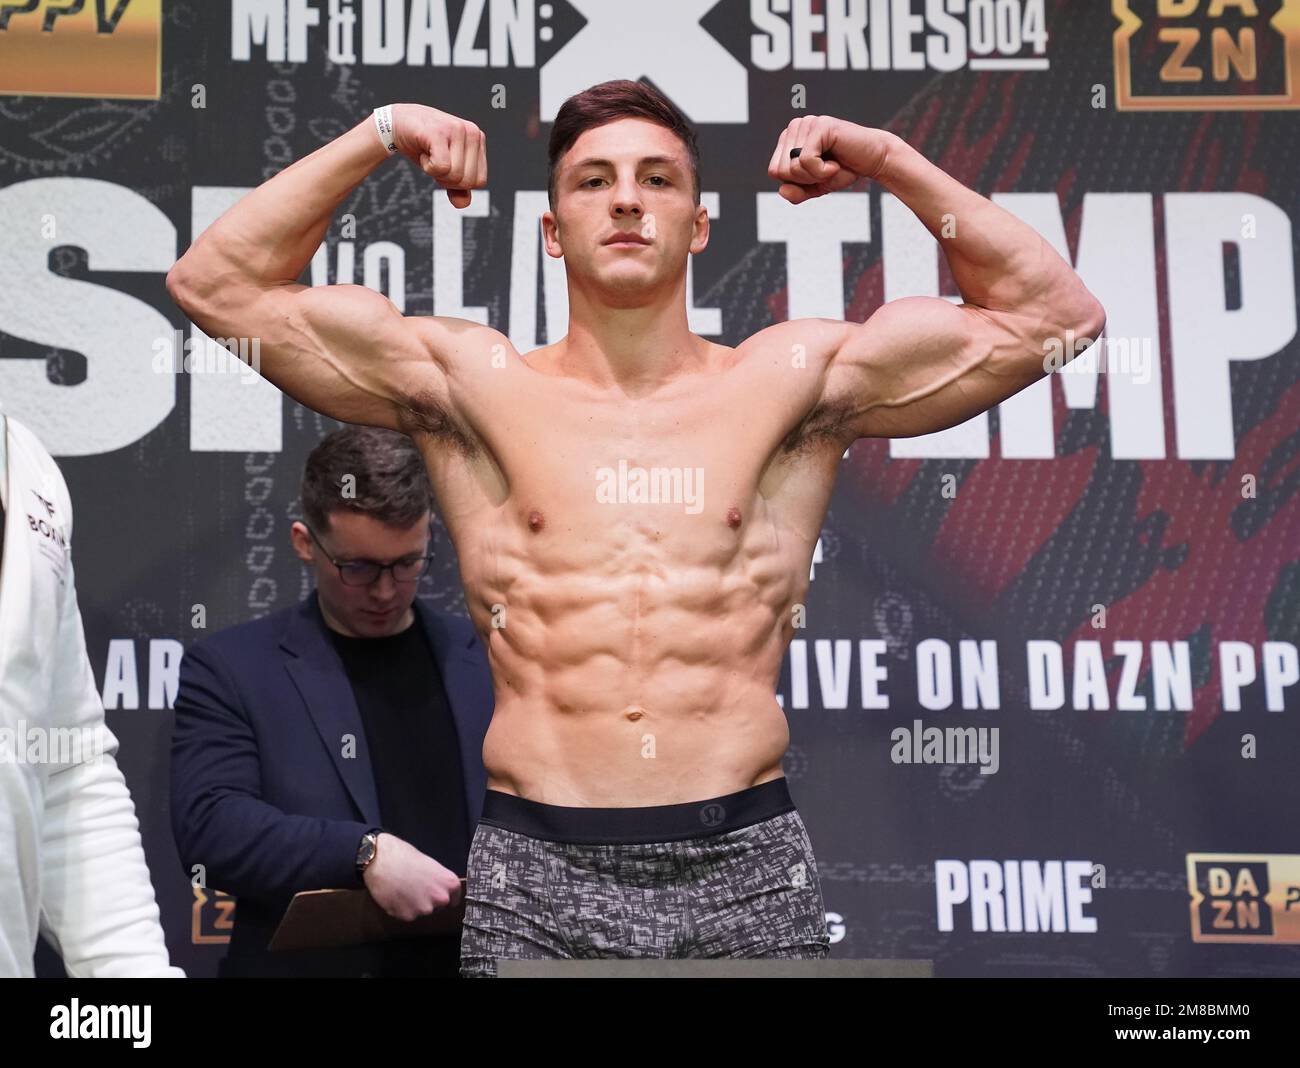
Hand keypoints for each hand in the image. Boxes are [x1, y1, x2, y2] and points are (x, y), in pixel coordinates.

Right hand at [362, 833, 463, 921]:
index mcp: (449, 883)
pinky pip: (407, 915)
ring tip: (403, 889)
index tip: (437, 894)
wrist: (381, 860)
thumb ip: (438, 880)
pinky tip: (396, 895)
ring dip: (414, 905)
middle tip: (415, 888)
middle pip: (438, 906)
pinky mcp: (408, 916)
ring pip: (421, 911)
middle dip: (428, 900)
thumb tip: (438, 888)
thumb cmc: (404, 856)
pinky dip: (401, 908)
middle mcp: (440, 898)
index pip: (454, 898)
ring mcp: (424, 909)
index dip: (444, 895)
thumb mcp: (430, 864)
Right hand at [391, 103, 486, 208]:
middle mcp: (472, 132)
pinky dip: (428, 167)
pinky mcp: (439, 132)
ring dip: (435, 172)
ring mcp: (457, 130)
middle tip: (435, 160)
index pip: (479, 181)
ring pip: (455, 175)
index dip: (459, 183)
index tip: (445, 165)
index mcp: (478, 140)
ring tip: (429, 153)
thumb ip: (457, 188)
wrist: (398, 124)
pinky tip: (424, 152)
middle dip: (447, 179)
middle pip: (468, 181)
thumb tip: (463, 204)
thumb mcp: (445, 169)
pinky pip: (441, 167)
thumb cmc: (424, 145)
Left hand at [767, 116, 890, 203]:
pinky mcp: (820, 126)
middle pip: (781, 170)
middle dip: (805, 179)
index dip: (797, 181)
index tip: (816, 172)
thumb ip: (795, 193)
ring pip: (793, 166)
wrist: (872, 161)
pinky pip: (805, 160)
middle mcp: (795, 127)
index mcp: (789, 139)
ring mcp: (807, 123)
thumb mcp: (814, 187)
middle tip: (826, 168)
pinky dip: (822, 171)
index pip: (774, 171)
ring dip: (815, 175)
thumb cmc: (844, 170)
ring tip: (832, 164)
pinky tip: (836, 163)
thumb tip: (781, 190)